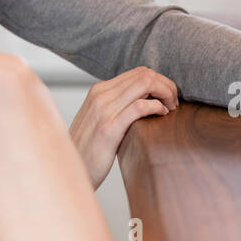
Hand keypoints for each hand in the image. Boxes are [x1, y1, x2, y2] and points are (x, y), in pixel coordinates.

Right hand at [68, 66, 178, 187]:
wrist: (67, 169)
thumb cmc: (87, 149)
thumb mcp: (98, 120)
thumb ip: (115, 106)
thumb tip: (143, 101)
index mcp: (99, 90)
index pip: (138, 72)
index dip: (160, 81)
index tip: (168, 97)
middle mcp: (100, 94)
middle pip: (144, 74)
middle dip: (166, 85)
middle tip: (174, 102)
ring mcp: (104, 109)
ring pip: (144, 84)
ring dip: (165, 94)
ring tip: (171, 108)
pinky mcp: (109, 127)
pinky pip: (139, 106)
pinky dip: (156, 107)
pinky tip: (161, 114)